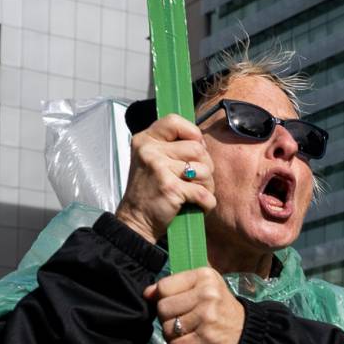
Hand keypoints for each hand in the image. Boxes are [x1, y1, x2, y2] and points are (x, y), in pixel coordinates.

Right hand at [114, 114, 215, 243]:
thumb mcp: (151, 160)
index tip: (195, 147)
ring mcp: (159, 168)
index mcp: (145, 140)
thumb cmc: (148, 191)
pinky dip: (207, 203)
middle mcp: (149, 150)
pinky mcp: (170, 188)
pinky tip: (199, 206)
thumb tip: (201, 141)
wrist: (135, 221)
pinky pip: (203, 192)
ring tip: (195, 194)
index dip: (192, 133)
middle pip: (197, 148)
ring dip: (207, 185)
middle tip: (197, 180)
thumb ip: (170, 146)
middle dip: (205, 166)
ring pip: (204, 170)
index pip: (174, 121)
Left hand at [144, 268, 244, 343]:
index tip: (171, 305)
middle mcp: (207, 294)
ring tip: (184, 334)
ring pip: (167, 329)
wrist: (245, 331)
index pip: (164, 286)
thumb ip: (175, 287)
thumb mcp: (203, 288)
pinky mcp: (206, 338)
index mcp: (204, 276)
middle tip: (179, 322)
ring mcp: (207, 316)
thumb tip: (147, 293)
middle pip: (163, 308)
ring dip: (171, 336)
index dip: (161, 298)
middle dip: (166, 319)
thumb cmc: (219, 308)